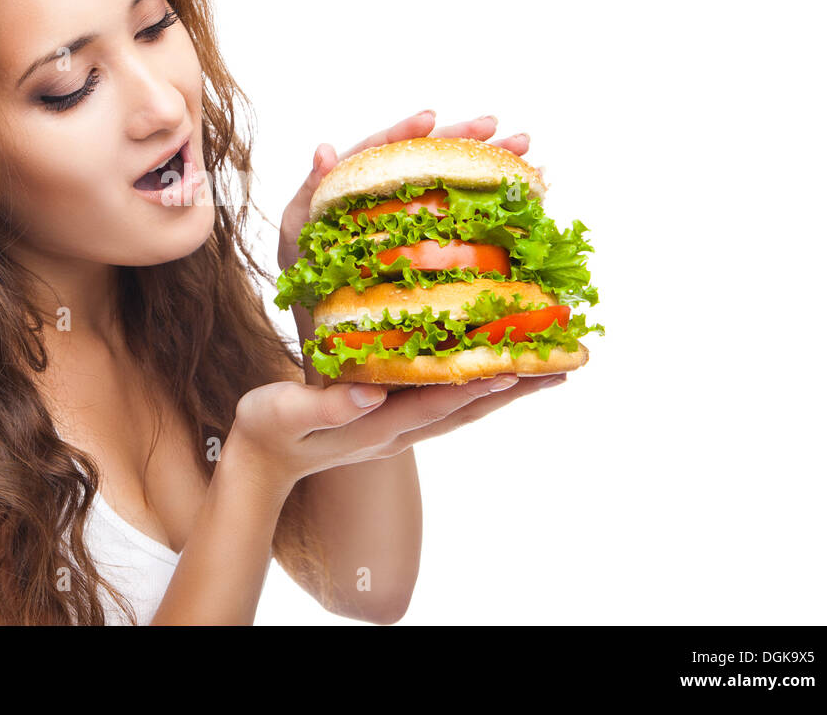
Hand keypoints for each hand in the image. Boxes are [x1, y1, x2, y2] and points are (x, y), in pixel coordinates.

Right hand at [230, 373, 568, 492]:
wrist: (263, 461)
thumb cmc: (269, 430)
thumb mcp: (286, 412)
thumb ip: (327, 404)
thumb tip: (372, 393)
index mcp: (376, 425)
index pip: (437, 404)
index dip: (477, 384)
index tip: (518, 365)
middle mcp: (397, 431)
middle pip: (467, 409)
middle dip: (514, 388)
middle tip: (563, 367)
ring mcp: (398, 429)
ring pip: (463, 409)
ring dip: (506, 390)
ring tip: (547, 370)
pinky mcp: (392, 420)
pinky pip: (447, 403)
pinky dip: (477, 388)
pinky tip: (491, 371)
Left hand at [276, 111, 530, 273]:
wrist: (337, 342)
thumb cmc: (310, 292)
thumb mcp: (298, 240)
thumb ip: (308, 196)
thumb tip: (323, 149)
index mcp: (360, 190)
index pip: (384, 152)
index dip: (406, 132)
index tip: (431, 116)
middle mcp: (396, 201)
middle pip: (432, 162)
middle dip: (467, 141)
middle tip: (498, 127)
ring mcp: (423, 225)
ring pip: (461, 188)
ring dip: (496, 168)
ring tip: (527, 151)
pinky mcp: (446, 255)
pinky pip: (481, 227)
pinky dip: (508, 210)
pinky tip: (536, 195)